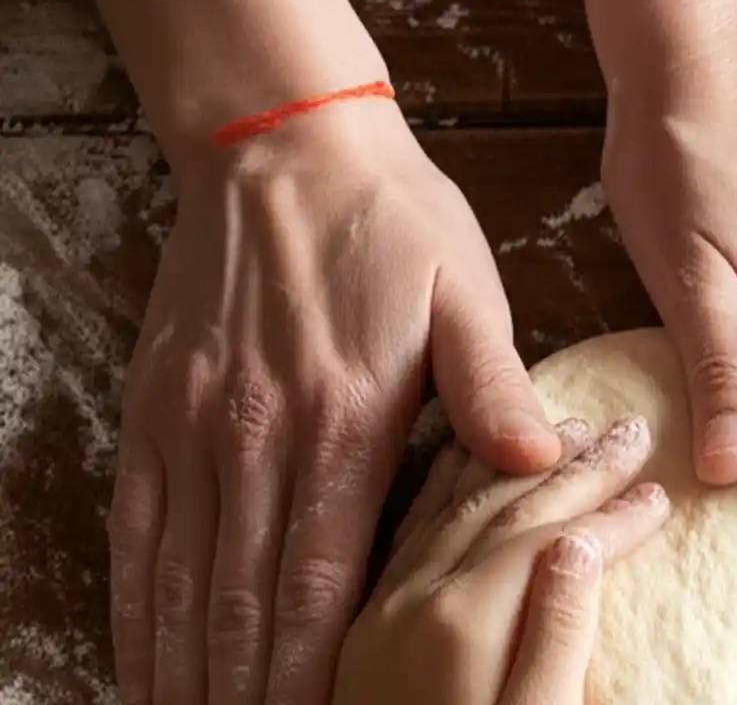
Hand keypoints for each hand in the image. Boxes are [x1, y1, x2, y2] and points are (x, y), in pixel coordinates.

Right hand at [108, 103, 562, 703]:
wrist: (284, 145)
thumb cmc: (390, 222)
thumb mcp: (466, 290)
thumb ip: (493, 383)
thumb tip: (542, 459)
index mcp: (346, 419)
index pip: (324, 577)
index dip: (318, 667)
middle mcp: (258, 435)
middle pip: (247, 598)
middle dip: (252, 687)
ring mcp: (196, 424)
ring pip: (184, 577)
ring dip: (189, 664)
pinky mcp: (155, 406)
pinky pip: (135, 526)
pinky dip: (135, 603)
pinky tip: (141, 654)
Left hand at [333, 417, 668, 704]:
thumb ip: (557, 639)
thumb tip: (582, 546)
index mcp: (462, 619)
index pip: (553, 537)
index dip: (614, 513)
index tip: (661, 491)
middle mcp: (414, 595)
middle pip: (509, 504)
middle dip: (576, 465)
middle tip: (629, 429)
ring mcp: (383, 606)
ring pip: (458, 501)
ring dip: (518, 462)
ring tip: (566, 427)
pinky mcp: (366, 624)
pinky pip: (414, 525)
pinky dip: (455, 483)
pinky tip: (474, 467)